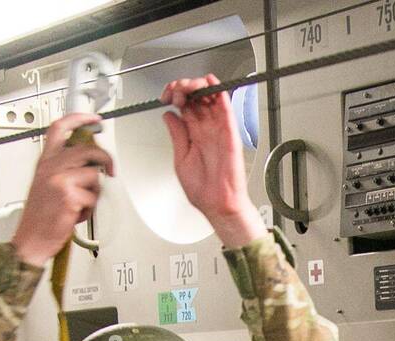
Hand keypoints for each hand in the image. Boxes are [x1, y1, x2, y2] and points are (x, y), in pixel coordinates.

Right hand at [11, 112, 114, 266]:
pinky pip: (93, 197)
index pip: (59, 128)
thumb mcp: (45, 183)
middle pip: (87, 149)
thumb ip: (63, 167)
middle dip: (105, 159)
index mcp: (45, 162)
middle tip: (110, 169)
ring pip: (94, 176)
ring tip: (80, 203)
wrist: (31, 239)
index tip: (94, 119)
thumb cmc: (40, 216)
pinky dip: (89, 209)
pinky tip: (75, 214)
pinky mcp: (69, 196)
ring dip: (93, 193)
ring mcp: (60, 181)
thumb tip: (89, 160)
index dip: (79, 119)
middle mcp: (51, 167)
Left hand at [161, 75, 266, 247]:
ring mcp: (218, 128)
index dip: (174, 95)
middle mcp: (206, 129)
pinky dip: (219, 91)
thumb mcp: (181, 159)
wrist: (218, 204)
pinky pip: (226, 105)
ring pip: (211, 95)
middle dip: (183, 87)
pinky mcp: (229, 131)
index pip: (186, 105)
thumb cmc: (203, 189)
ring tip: (186, 87)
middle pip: (196, 96)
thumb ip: (177, 135)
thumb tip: (168, 116)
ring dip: (198, 85)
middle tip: (173, 91)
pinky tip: (209, 83)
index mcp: (194, 135)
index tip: (165, 96)